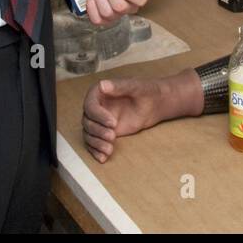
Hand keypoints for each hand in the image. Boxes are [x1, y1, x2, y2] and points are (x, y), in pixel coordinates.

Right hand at [82, 70, 201, 161]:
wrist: (154, 104)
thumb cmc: (145, 91)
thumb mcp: (135, 86)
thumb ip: (119, 86)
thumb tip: (102, 84)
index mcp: (98, 93)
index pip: (90, 106)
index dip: (99, 116)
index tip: (113, 123)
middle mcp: (95, 107)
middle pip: (88, 122)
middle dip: (98, 132)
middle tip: (112, 136)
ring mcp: (98, 121)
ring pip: (89, 134)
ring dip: (97, 143)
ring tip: (109, 150)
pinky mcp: (103, 132)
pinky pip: (94, 143)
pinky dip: (96, 151)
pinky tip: (102, 158)